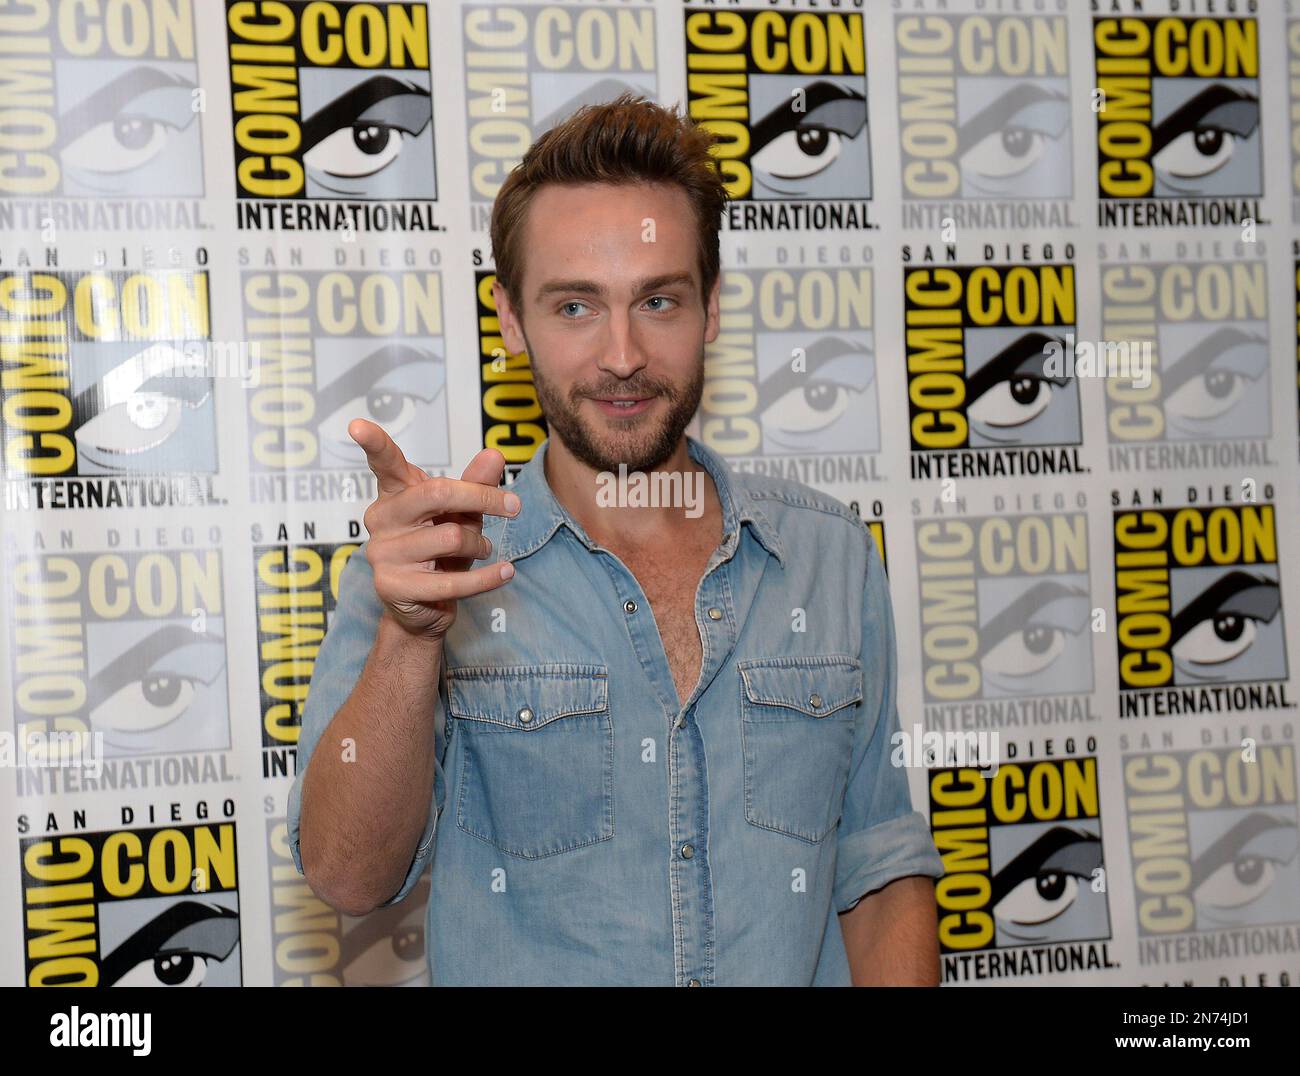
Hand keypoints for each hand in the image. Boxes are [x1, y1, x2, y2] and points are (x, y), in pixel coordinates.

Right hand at [350, 418, 519, 640]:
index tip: (357, 425)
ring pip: (451, 537)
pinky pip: (450, 581)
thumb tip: (495, 455)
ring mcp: (383, 552)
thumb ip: (476, 485)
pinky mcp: (392, 586)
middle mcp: (382, 518)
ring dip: (481, 544)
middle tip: (514, 506)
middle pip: (437, 493)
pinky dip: (487, 578)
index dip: (373, 443)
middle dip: (483, 498)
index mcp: (395, 493)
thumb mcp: (462, 514)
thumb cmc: (442, 552)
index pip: (384, 463)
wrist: (425, 607)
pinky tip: (506, 572)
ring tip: (484, 549)